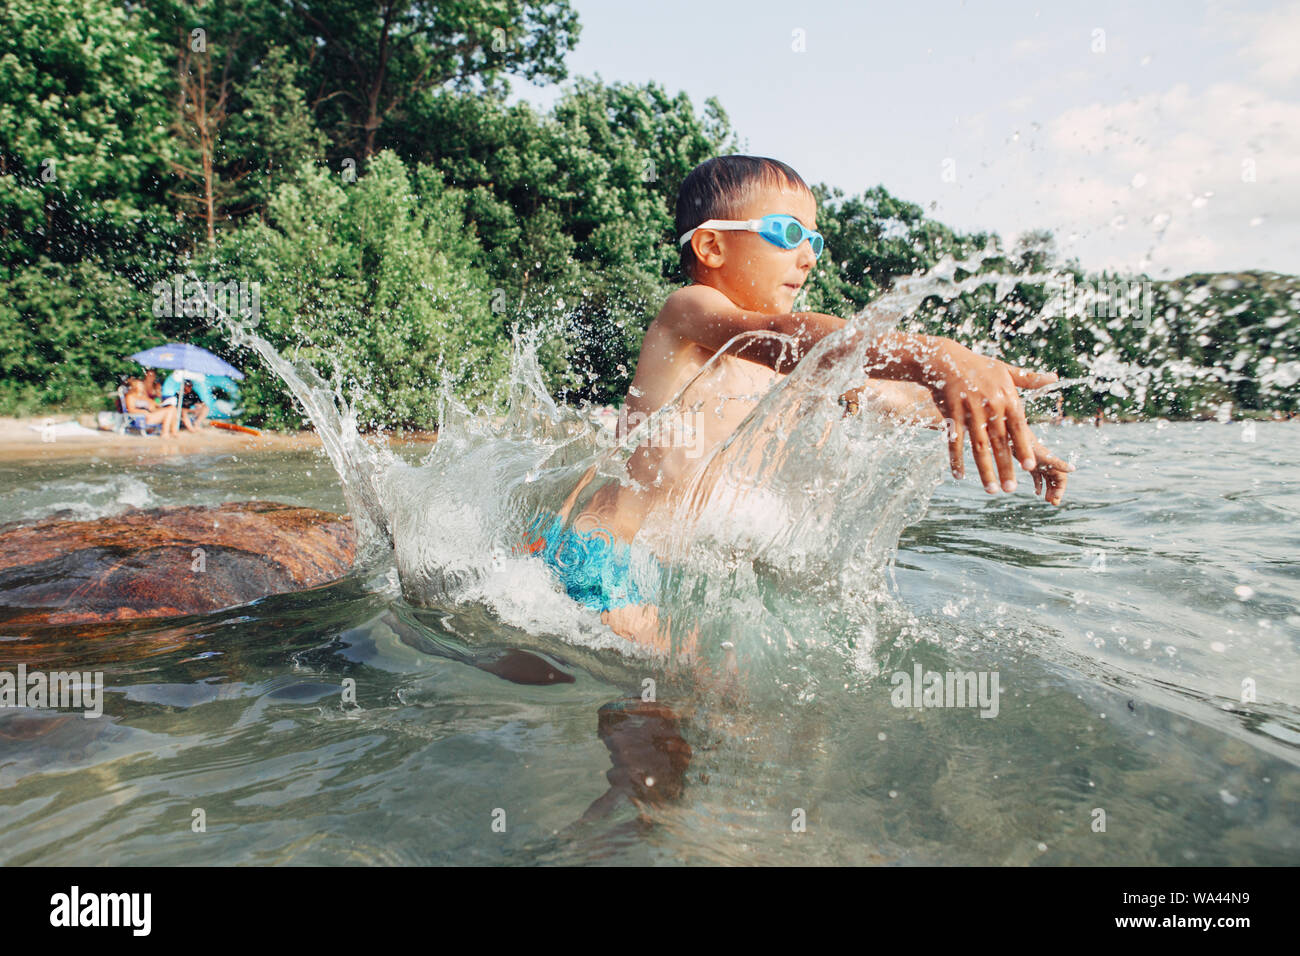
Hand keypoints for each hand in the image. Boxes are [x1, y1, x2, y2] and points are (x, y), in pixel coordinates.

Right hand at [926, 339, 1057, 492]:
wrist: (945, 360)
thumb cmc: (978, 366)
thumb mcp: (1005, 369)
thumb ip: (1028, 379)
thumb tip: (1054, 378)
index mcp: (1006, 398)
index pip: (1018, 428)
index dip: (1023, 448)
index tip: (1030, 468)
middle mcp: (990, 406)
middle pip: (1000, 443)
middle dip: (1006, 467)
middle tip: (1010, 489)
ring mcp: (969, 411)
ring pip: (979, 447)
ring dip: (985, 470)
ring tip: (991, 490)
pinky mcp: (951, 415)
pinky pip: (954, 442)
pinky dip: (956, 459)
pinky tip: (959, 475)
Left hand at [1027, 438, 1073, 505]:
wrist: (1017, 439)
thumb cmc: (1033, 448)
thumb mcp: (1046, 458)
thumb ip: (1059, 464)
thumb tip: (1073, 469)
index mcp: (1054, 465)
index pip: (1062, 480)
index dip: (1060, 490)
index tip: (1055, 499)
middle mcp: (1049, 466)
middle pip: (1056, 482)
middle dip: (1056, 492)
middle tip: (1053, 503)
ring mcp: (1041, 466)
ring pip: (1047, 481)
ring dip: (1048, 490)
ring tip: (1047, 500)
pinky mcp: (1032, 466)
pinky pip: (1038, 478)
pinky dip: (1038, 485)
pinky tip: (1037, 493)